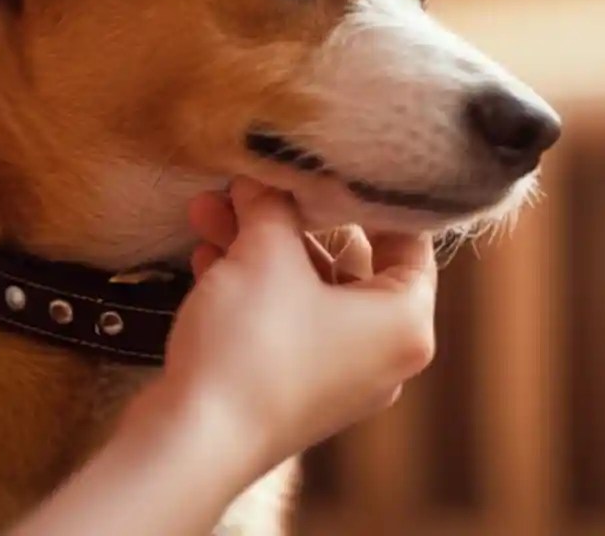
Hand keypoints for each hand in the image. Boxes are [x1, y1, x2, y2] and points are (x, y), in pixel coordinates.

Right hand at [157, 178, 437, 473]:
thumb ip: (271, 205)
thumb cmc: (251, 349)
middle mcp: (383, 355)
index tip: (329, 164)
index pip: (410, 240)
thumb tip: (263, 177)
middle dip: (289, 219)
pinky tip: (206, 256)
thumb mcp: (266, 254)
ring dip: (259, 248)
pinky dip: (251, 287)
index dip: (367, 196)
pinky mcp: (293, 392)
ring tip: (210, 211)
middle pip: (348, 263)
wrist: (195, 441)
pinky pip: (283, 323)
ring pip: (306, 291)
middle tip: (250, 185)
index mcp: (405, 322)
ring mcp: (338, 379)